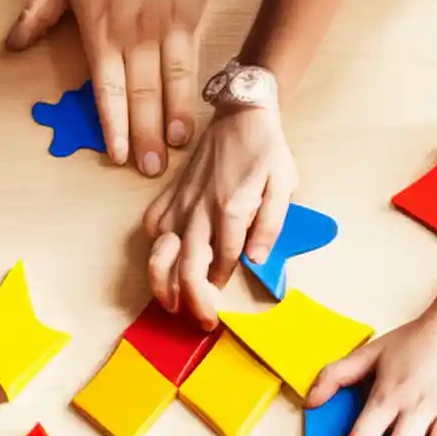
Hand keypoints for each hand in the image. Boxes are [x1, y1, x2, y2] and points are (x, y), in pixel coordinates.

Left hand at [7, 0, 210, 175]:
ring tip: (176, 148)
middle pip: (140, 93)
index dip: (113, 123)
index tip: (117, 154)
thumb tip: (14, 46)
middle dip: (145, 134)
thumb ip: (40, 13)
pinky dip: (193, 89)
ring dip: (174, 117)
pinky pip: (192, 59)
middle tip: (150, 169)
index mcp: (99, 30)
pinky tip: (196, 112)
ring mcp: (163, 25)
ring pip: (170, 80)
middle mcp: (132, 34)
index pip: (107, 88)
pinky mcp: (189, 14)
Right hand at [141, 105, 296, 328]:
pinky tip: (165, 259)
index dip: (221, 287)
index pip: (223, 262)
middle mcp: (200, 210)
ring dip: (162, 282)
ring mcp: (180, 203)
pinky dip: (155, 248)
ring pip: (161, 251)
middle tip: (200, 322)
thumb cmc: (266, 150)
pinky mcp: (169, 195)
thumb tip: (256, 260)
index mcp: (231, 209)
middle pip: (187, 266)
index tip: (222, 305)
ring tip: (170, 304)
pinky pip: (153, 227)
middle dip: (192, 300)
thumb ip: (271, 224)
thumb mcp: (284, 184)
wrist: (240, 114)